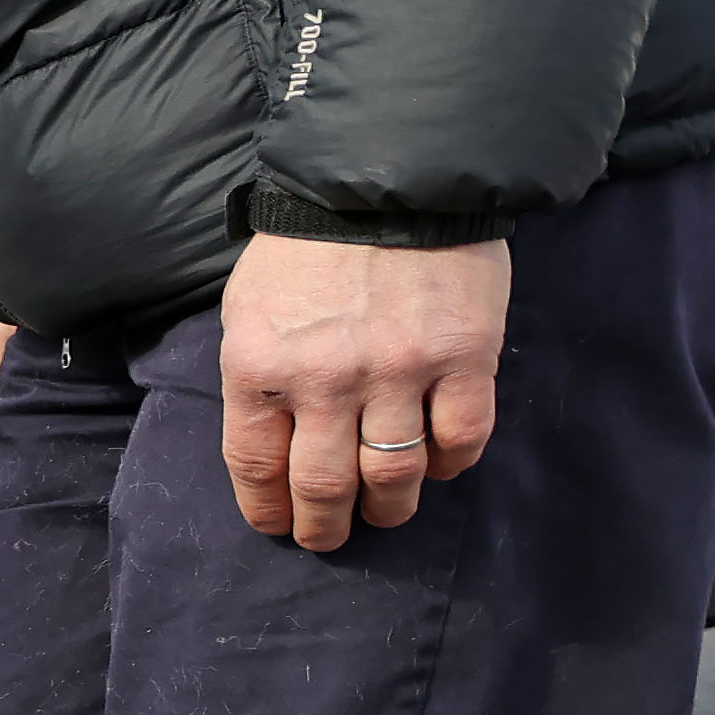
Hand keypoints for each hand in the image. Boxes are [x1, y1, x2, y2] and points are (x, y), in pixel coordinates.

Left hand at [217, 232, 507, 553]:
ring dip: (390, 508)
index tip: (279, 525)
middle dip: (325, 526)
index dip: (268, 508)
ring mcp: (398, 371)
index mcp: (261, 363)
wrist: (389, 176)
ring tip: (386, 513)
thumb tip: (271, 440)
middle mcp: (326, 378)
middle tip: (331, 538)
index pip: (256, 464)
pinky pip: (461, 440)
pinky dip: (450, 465)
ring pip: (395, 476)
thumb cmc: (309, 243)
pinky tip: (439, 464)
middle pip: (324, 485)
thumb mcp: (251, 306)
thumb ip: (259, 373)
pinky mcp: (463, 359)